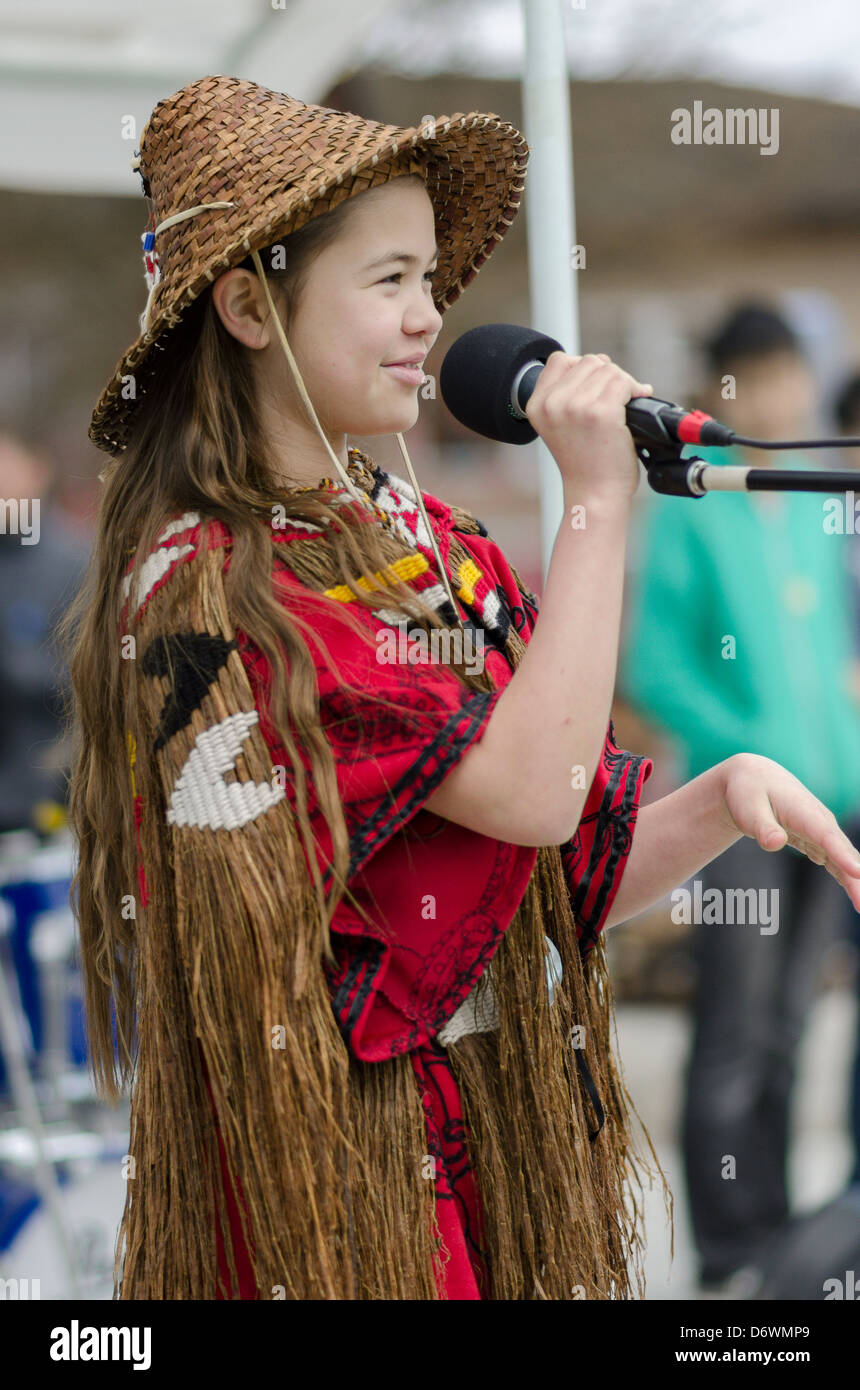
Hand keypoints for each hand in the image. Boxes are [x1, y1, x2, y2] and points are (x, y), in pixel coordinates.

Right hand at [524, 351, 652, 501]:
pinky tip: (635, 406)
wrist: (595, 494)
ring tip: (625, 405)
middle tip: (617, 400)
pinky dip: (635, 391)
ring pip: (609, 369)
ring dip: (624, 384)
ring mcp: (575, 406)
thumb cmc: (585, 464)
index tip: (596, 389)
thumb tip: (602, 362)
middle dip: (608, 376)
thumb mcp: (560, 425)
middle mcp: (552, 403)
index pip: (560, 360)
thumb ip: (567, 393)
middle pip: (589, 362)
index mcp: (537, 405)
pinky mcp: (600, 411)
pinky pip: (624, 383)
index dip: (584, 369)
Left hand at [720, 753, 859, 911]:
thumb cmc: (749, 793)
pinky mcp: (817, 841)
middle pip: (841, 851)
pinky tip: (854, 896)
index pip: (826, 836)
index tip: (857, 872)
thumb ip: (763, 827)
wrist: (754, 779)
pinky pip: (835, 862)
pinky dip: (845, 877)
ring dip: (855, 882)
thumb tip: (776, 842)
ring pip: (842, 859)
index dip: (842, 855)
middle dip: (856, 877)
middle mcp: (819, 821)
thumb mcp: (748, 808)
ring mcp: (821, 832)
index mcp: (804, 811)